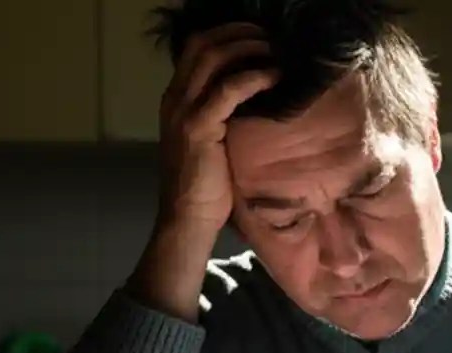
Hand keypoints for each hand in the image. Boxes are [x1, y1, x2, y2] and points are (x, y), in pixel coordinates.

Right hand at [128, 24, 278, 320]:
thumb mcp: (212, 142)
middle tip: (273, 38)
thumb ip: (224, 116)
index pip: (196, 47)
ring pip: (213, 56)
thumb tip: (259, 99)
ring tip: (276, 52)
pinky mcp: (198, 127)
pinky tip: (275, 77)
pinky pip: (228, 88)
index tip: (260, 36)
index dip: (228, 34)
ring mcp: (183, 111)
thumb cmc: (206, 187)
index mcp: (176, 99)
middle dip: (240, 33)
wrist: (187, 220)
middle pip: (204, 43)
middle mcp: (175, 98)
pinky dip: (254, 76)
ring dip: (249, 47)